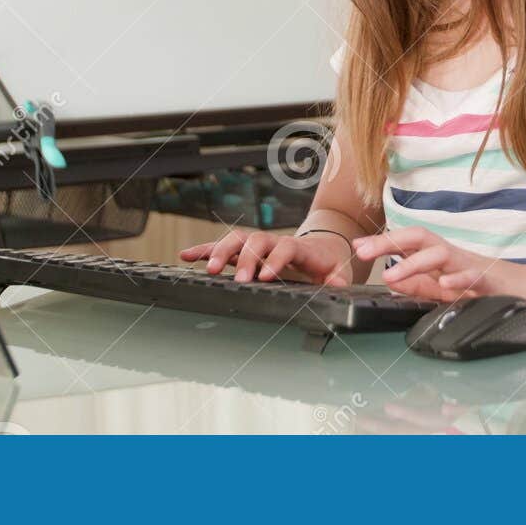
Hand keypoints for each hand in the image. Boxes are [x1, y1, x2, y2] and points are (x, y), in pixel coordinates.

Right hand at [179, 229, 352, 284]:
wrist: (321, 246)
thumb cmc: (327, 262)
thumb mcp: (338, 270)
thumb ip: (338, 278)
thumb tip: (340, 285)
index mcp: (297, 247)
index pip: (285, 248)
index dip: (276, 260)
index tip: (266, 276)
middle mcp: (274, 241)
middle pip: (257, 241)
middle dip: (246, 259)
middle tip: (239, 279)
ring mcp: (258, 245)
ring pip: (236, 240)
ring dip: (221, 251)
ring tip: (209, 270)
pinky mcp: (244, 250)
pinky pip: (222, 246)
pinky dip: (204, 250)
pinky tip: (186, 256)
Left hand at [352, 227, 525, 315]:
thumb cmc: (488, 288)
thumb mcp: (446, 288)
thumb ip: (420, 285)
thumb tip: (390, 280)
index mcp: (442, 258)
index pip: (409, 243)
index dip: (383, 242)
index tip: (357, 246)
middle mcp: (454, 256)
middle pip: (420, 238)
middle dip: (390, 242)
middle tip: (364, 252)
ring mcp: (472, 265)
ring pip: (441, 254)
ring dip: (414, 263)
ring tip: (392, 274)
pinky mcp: (491, 280)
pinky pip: (473, 276)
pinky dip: (458, 279)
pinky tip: (445, 284)